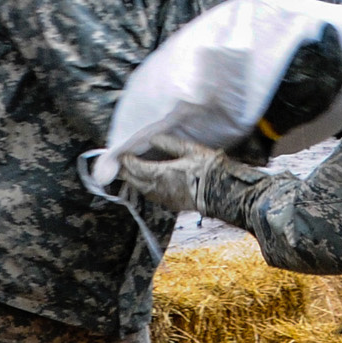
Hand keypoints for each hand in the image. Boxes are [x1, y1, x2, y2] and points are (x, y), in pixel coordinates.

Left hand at [113, 139, 230, 214]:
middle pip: (134, 180)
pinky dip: (144, 188)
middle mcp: (158, 187)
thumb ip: (169, 144)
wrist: (222, 192)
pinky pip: (152, 196)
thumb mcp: (190, 150)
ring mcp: (165, 197)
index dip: (126, 160)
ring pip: (141, 190)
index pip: (135, 167)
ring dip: (134, 181)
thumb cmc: (208, 169)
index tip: (121, 153)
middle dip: (125, 172)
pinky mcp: (172, 204)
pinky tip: (146, 184)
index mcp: (161, 172)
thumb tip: (153, 138)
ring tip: (130, 173)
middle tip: (119, 164)